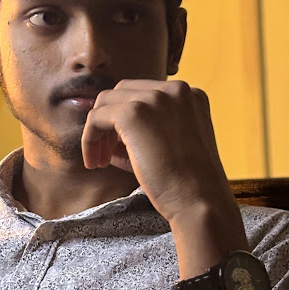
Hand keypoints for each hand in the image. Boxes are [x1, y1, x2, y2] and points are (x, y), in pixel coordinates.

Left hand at [80, 79, 233, 223]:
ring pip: (106, 103)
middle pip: (122, 92)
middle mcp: (175, 89)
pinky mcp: (133, 113)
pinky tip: (95, 163)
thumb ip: (145, 130)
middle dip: (109, 122)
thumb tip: (106, 134)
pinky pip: (96, 118)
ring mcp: (154, 98)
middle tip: (105, 155)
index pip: (143, 94)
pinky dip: (89, 139)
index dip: (125, 120)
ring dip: (98, 131)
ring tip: (99, 161)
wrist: (199, 201)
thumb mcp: (170, 145)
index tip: (118, 148)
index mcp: (190, 94)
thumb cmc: (186, 183)